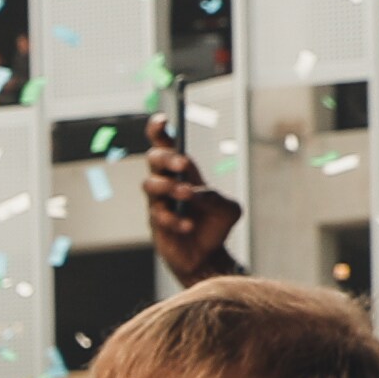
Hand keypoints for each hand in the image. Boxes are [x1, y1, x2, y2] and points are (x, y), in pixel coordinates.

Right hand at [145, 131, 241, 283]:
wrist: (207, 257)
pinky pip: (157, 215)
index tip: (162, 120)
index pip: (165, 145)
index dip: (159, 131)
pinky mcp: (155, 224)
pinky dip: (174, 219)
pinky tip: (188, 226)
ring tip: (186, 196)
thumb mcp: (228, 209)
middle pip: (153, 159)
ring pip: (149, 184)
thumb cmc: (216, 226)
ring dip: (168, 187)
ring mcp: (158, 203)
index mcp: (183, 172)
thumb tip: (195, 193)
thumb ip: (216, 197)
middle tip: (184, 166)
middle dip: (167, 158)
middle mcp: (166, 183)